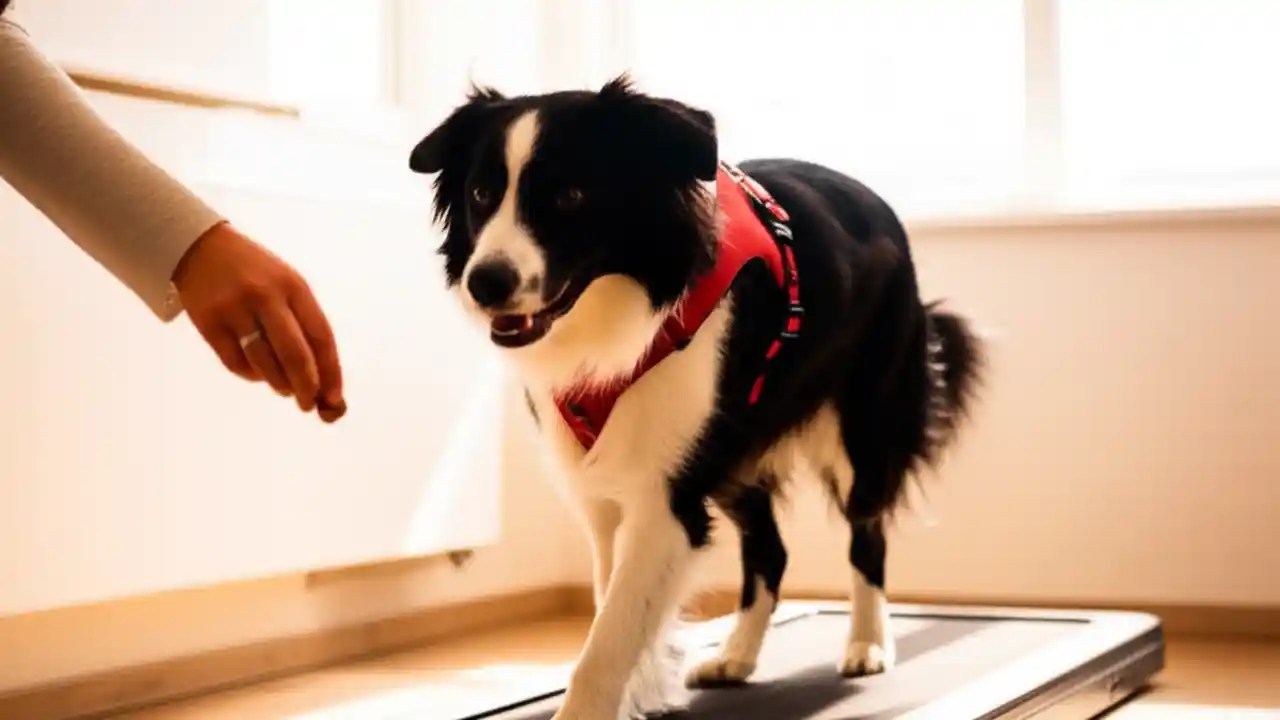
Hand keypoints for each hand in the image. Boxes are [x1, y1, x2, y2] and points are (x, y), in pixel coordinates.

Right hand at [172, 221, 345, 422]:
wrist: (200, 247)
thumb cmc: (255, 272)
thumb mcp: (286, 283)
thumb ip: (303, 322)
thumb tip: (320, 374)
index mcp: (293, 286)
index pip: (321, 335)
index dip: (331, 370)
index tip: (334, 397)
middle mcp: (265, 296)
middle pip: (294, 354)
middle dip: (306, 386)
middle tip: (308, 404)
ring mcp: (235, 309)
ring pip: (264, 363)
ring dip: (279, 384)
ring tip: (284, 389)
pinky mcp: (208, 323)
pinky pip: (235, 362)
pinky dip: (251, 375)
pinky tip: (258, 374)